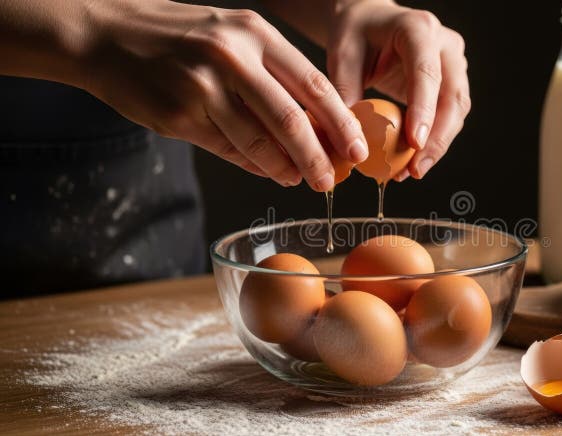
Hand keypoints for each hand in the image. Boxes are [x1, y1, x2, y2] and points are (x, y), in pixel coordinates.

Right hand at [81, 0, 367, 190]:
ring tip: (298, 179)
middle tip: (331, 180)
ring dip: (285, 168)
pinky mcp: (179, 117)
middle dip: (318, 157)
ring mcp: (202, 89)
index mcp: (254, 33)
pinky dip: (253, 165)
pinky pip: (227, 150)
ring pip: (259, 143)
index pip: (313, 84)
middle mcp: (231, 58)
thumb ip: (273, 75)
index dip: (341, 123)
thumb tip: (314, 127)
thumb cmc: (180, 37)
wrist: (107, 34)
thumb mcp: (233, 37)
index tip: (358, 149)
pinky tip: (266, 172)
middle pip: (291, 120)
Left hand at [326, 1, 470, 179]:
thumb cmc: (354, 35)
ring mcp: (454, 61)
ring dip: (439, 144)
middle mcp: (444, 43)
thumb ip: (347, 96)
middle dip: (437, 138)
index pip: (426, 72)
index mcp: (417, 29)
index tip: (415, 143)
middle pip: (452, 95)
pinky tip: (414, 160)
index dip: (424, 110)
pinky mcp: (453, 80)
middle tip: (416, 169)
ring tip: (413, 171)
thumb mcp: (342, 58)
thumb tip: (354, 144)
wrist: (369, 21)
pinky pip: (451, 114)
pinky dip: (435, 139)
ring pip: (457, 109)